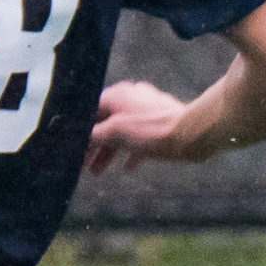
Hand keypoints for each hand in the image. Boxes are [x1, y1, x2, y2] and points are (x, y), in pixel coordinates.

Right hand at [85, 80, 214, 173]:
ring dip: (109, 151)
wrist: (193, 134)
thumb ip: (92, 135)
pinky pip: (139, 136)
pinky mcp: (161, 120)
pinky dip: (131, 150)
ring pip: (121, 131)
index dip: (77, 133)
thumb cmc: (152, 131)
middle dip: (93, 147)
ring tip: (98, 171)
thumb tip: (75, 137)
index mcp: (116, 95)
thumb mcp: (114, 133)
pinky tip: (129, 167)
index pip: (87, 112)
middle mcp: (130, 97)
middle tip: (83, 165)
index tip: (71, 150)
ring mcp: (147, 108)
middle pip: (103, 124)